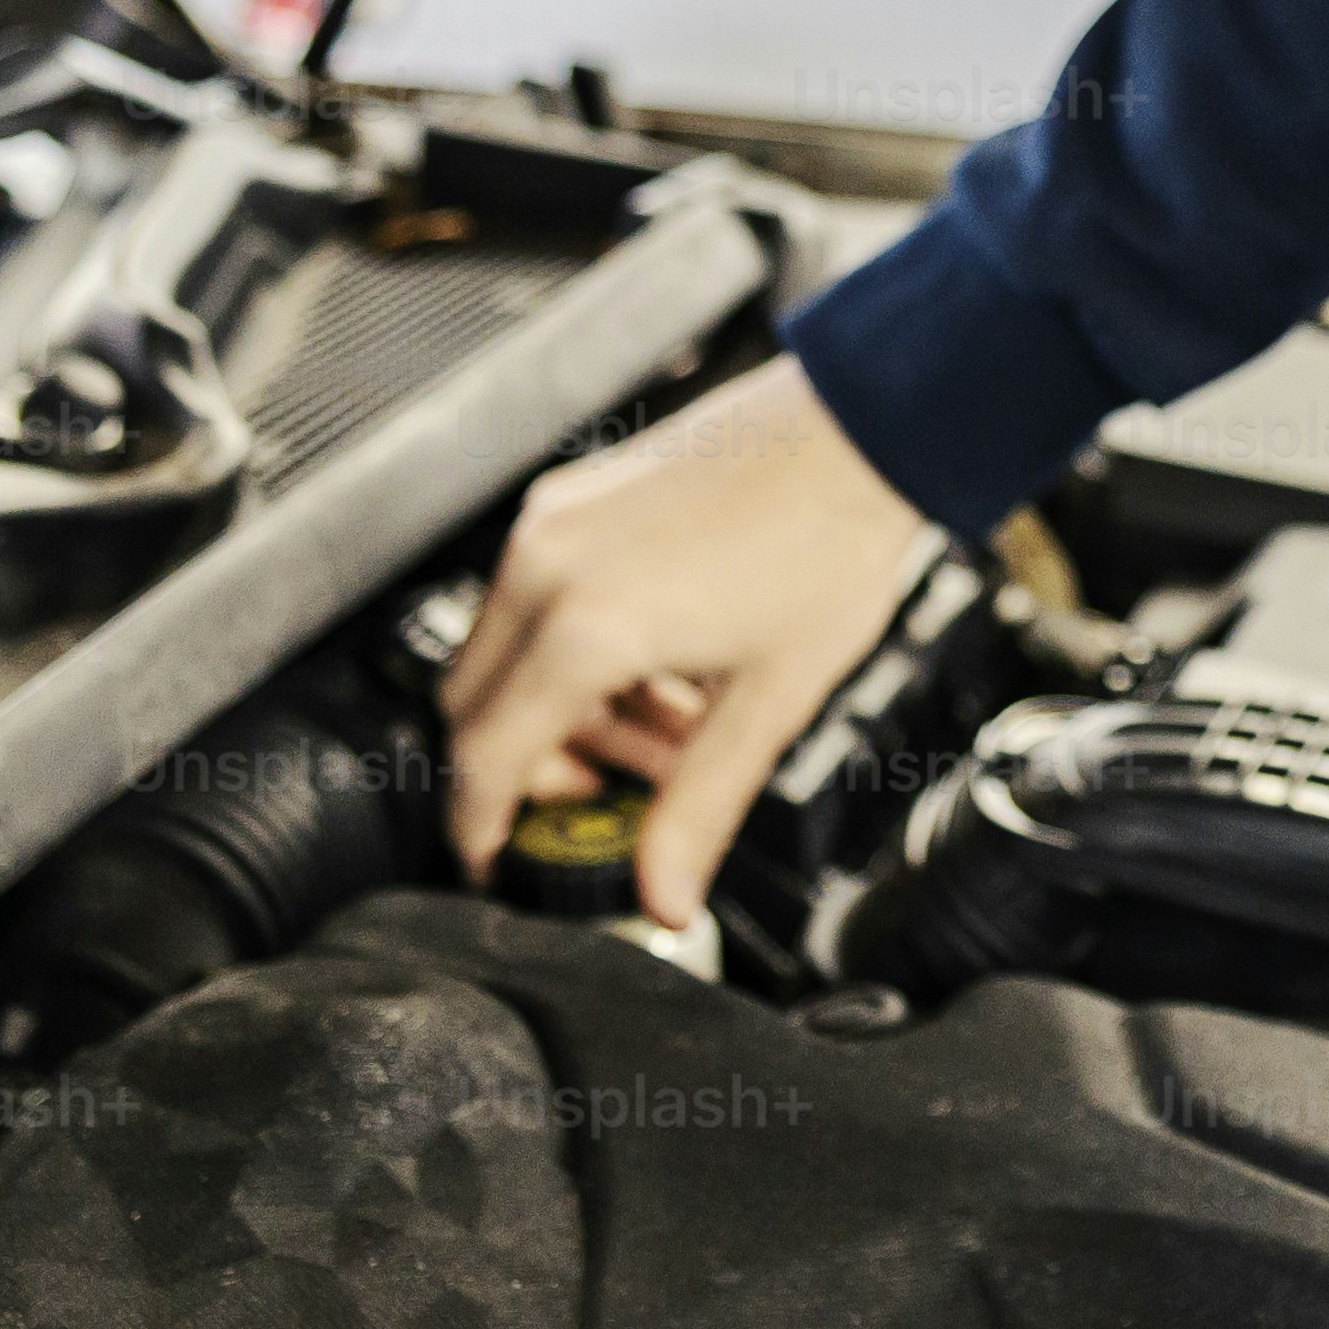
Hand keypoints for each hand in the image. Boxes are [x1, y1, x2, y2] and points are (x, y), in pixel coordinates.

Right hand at [438, 354, 946, 923]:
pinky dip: (565, 648)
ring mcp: (549, 523)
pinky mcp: (568, 498)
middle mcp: (543, 567)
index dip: (479, 826)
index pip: (484, 757)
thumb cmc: (828, 544)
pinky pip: (529, 594)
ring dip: (554, 710)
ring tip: (664, 732)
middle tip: (607, 796)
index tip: (493, 861)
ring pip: (498, 651)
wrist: (858, 428)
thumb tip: (665, 899)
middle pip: (470, 706)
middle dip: (523, 769)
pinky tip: (657, 668)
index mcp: (583, 627)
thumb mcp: (768, 701)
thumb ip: (701, 808)